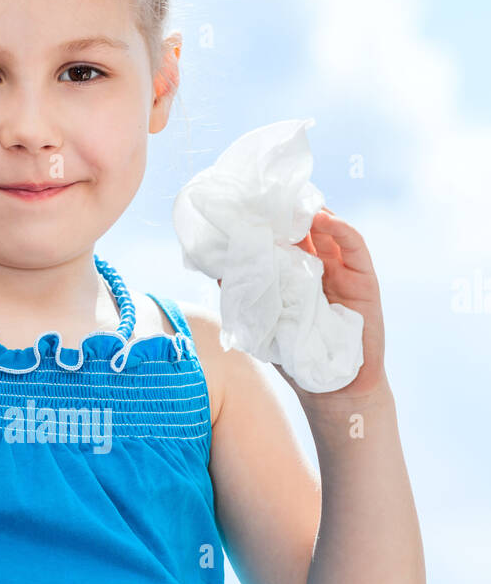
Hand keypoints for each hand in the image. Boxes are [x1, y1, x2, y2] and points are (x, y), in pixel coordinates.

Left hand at [216, 206, 386, 403]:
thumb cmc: (296, 359)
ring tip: (293, 201)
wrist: (333, 390)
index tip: (251, 203)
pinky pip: (354, 246)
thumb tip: (219, 268)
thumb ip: (247, 297)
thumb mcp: (264, 324)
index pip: (282, 239)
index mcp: (294, 275)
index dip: (270, 221)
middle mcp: (319, 267)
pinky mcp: (364, 279)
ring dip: (312, 212)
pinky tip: (323, 218)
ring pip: (330, 230)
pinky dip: (341, 229)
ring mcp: (343, 271)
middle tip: (270, 193)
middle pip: (305, 228)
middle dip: (288, 210)